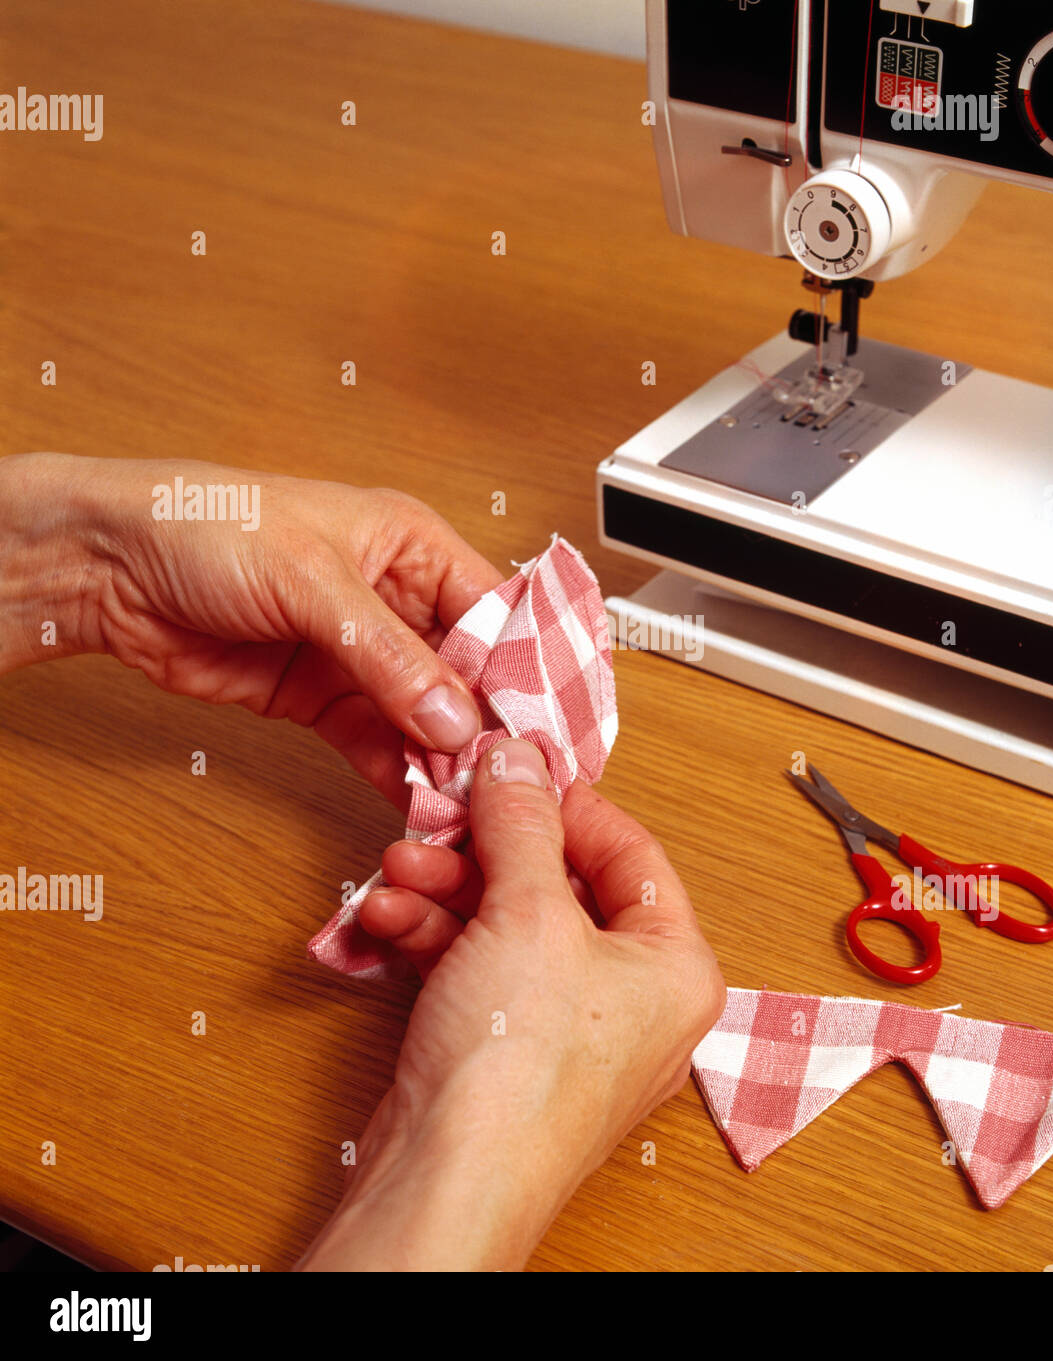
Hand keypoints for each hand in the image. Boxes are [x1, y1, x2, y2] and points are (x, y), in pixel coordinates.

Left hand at [0, 453, 502, 804]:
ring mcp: (359, 652)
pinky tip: (418, 801)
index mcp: (411, 545)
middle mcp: (396, 598)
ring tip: (467, 800)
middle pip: (467, 671)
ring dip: (444, 757)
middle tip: (508, 777)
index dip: (525, 667)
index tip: (546, 725)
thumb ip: (389, 655)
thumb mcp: (313, 582)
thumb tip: (454, 720)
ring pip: (424, 715)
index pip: (496, 611)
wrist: (105, 567)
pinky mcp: (321, 695)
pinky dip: (398, 771)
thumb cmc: (205, 525)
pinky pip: (376, 739)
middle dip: (487, 723)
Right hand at [297, 739, 724, 1270]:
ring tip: (398, 870)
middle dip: (486, 851)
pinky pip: (478, 968)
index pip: (631, 852)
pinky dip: (432, 938)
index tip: (516, 772)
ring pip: (510, 926)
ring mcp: (570, 1028)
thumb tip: (516, 762)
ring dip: (446, 890)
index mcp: (676, 966)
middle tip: (442, 818)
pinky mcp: (510, 1050)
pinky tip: (385, 920)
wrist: (447, 1181)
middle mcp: (634, 1000)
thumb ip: (522, 823)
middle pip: (560, 887)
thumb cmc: (521, 1076)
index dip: (569, 805)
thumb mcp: (528, 913)